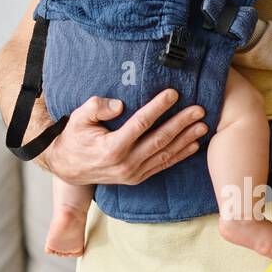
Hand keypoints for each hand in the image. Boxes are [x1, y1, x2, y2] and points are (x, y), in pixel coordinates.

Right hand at [42, 89, 207, 186]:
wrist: (68, 168)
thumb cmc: (74, 138)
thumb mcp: (78, 119)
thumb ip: (96, 107)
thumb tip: (119, 104)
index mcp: (112, 147)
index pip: (141, 124)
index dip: (158, 107)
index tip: (173, 94)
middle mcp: (125, 163)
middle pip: (159, 140)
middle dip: (181, 123)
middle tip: (199, 110)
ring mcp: (133, 173)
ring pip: (165, 154)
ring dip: (186, 140)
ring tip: (202, 126)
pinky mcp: (137, 178)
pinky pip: (162, 165)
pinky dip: (179, 156)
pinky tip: (192, 145)